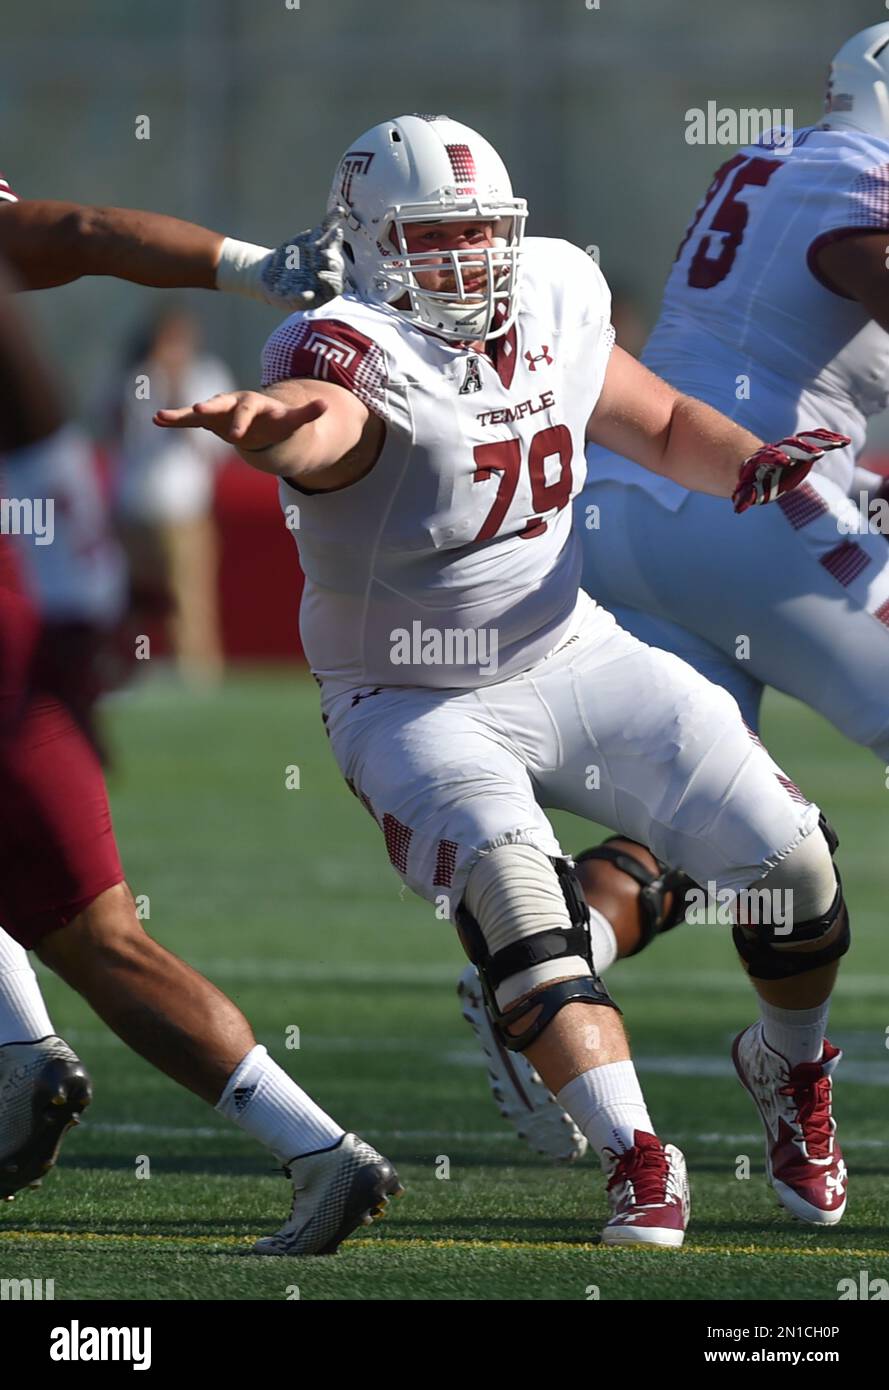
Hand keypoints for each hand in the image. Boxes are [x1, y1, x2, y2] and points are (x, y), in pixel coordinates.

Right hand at [154, 391, 326, 449]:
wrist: (263, 422)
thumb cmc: (277, 422)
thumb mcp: (292, 420)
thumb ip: (307, 414)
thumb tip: (327, 405)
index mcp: (255, 404)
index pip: (249, 408)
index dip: (243, 419)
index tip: (237, 434)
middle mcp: (234, 403)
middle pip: (222, 403)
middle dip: (212, 408)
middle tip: (199, 412)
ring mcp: (219, 410)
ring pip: (200, 409)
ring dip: (183, 413)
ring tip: (161, 417)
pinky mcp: (208, 420)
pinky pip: (188, 420)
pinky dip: (174, 419)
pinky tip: (156, 419)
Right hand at [258, 208, 344, 308]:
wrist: (271, 276)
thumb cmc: (280, 293)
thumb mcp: (285, 300)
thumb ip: (297, 300)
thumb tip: (309, 296)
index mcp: (326, 289)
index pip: (334, 286)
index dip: (329, 281)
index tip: (319, 277)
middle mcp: (328, 271)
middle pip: (335, 265)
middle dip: (332, 261)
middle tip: (325, 257)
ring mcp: (323, 254)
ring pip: (332, 245)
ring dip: (335, 239)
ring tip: (337, 233)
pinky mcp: (315, 240)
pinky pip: (325, 229)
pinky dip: (332, 220)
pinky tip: (339, 211)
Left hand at [732, 429, 850, 513]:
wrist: (759, 467)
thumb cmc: (752, 482)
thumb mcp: (747, 490)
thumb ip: (745, 497)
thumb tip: (738, 507)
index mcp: (767, 461)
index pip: (771, 458)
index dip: (776, 459)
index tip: (784, 461)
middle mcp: (782, 452)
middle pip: (792, 447)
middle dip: (804, 450)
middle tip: (818, 453)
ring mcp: (794, 449)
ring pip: (808, 441)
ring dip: (824, 441)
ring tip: (841, 442)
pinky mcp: (805, 449)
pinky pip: (818, 441)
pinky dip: (830, 440)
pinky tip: (844, 440)